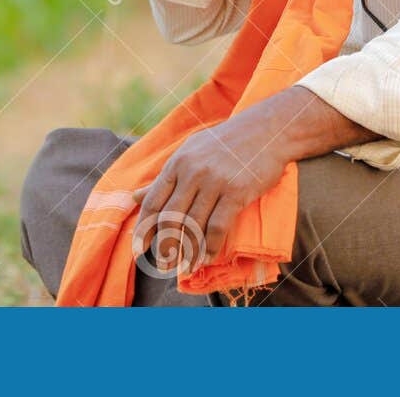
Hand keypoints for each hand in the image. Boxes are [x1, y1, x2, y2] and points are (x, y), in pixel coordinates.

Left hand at [131, 106, 291, 274]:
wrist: (265, 130)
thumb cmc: (224, 142)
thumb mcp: (190, 152)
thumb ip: (164, 178)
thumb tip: (134, 198)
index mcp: (177, 163)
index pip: (154, 202)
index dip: (143, 229)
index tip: (137, 250)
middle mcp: (192, 172)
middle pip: (171, 217)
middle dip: (164, 246)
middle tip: (163, 267)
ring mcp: (214, 182)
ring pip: (194, 226)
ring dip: (188, 252)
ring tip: (185, 268)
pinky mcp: (236, 192)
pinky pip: (218, 226)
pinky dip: (210, 246)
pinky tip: (206, 258)